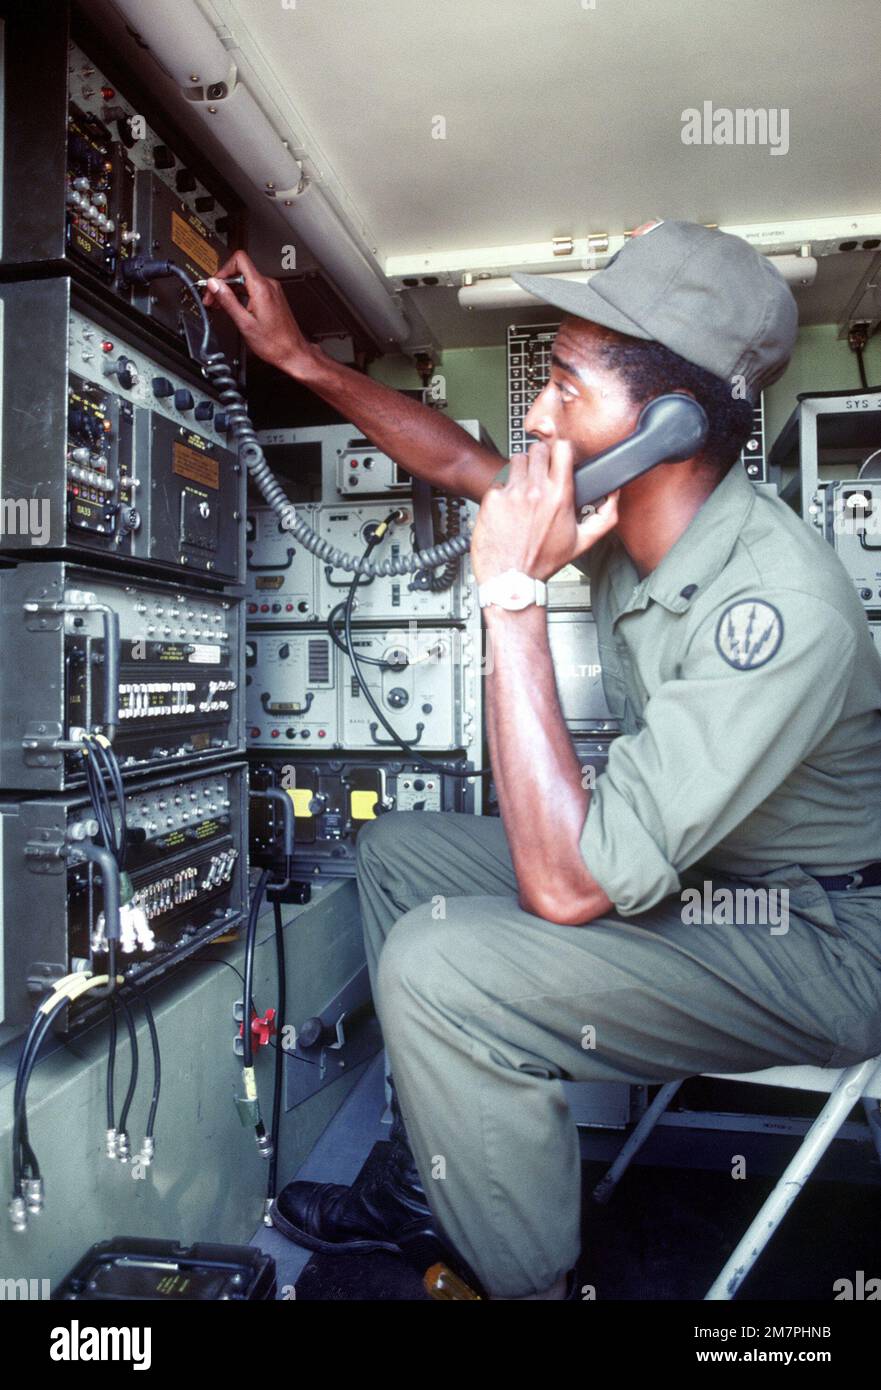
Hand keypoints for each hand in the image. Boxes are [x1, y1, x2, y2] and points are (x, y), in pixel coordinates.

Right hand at [202, 249, 313, 375]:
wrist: (292, 352)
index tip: (215, 284)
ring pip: (246, 280)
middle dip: (223, 284)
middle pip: (240, 271)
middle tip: (212, 298)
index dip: (223, 270)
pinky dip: (241, 295)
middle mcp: (269, 285)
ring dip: (231, 290)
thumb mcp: (244, 322)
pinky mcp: (273, 297)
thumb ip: (227, 300)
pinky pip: (253, 288)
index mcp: (261, 288)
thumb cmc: (274, 342)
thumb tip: (214, 284)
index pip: (239, 260)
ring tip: (221, 305)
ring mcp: (272, 290)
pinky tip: (235, 307)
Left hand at [470, 438, 618, 585]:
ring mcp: (512, 492)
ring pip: (517, 460)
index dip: (561, 450)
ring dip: (521, 470)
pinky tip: (508, 507)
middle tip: (539, 474)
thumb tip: (615, 494)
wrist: (511, 578)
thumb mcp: (583, 542)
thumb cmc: (544, 562)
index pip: (561, 449)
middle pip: (537, 449)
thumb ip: (605, 516)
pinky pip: (499, 482)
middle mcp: (536, 490)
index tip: (559, 457)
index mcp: (560, 495)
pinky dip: (503, 491)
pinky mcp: (493, 499)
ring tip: (523, 489)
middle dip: (540, 459)